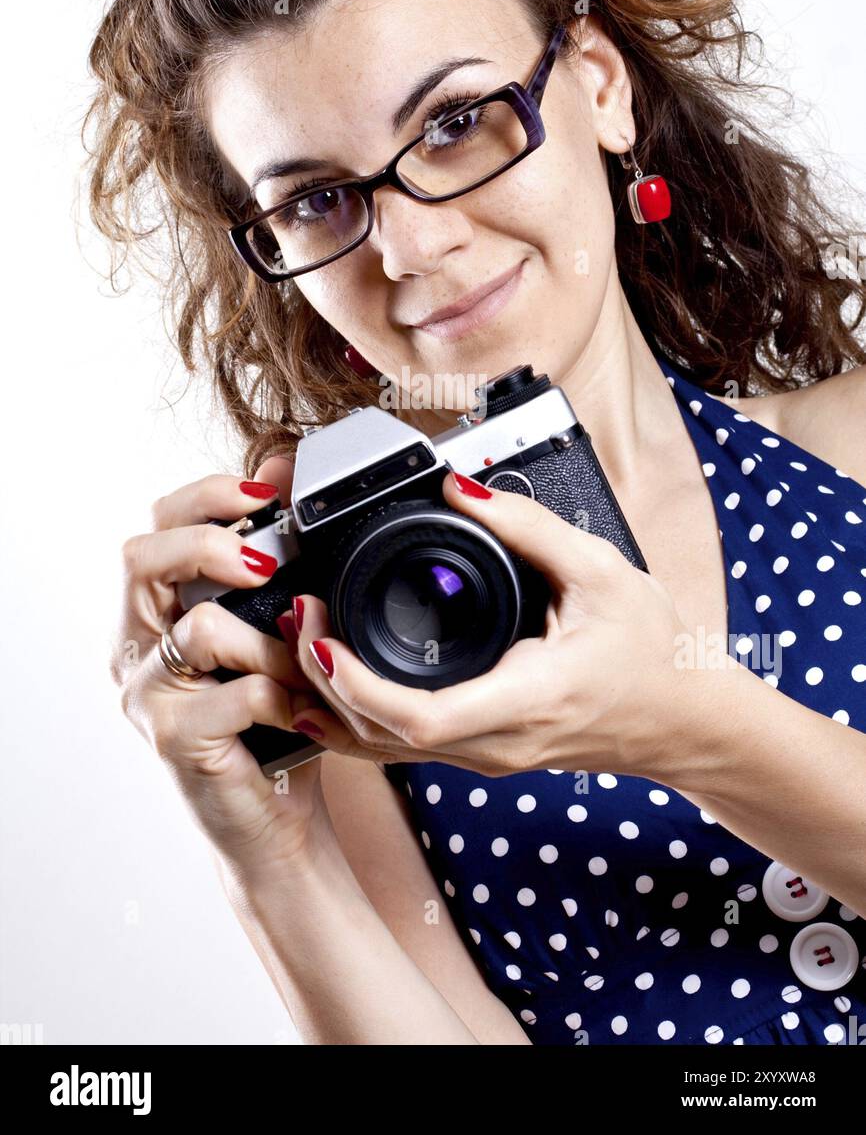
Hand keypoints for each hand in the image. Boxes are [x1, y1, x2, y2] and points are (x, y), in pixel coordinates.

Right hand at [111, 455, 336, 884]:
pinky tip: (302, 709)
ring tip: (304, 664)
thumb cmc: (273, 717)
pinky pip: (239, 694)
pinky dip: (284, 693)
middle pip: (141, 558)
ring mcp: (147, 696)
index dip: (205, 497)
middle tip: (267, 563)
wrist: (276, 818)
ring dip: (270, 641)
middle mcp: (133, 647)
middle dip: (211, 544)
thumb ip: (270, 559)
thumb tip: (280, 465)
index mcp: (152, 611)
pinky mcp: (174, 740)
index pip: (154, 526)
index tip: (265, 493)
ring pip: (199, 628)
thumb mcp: (273, 627)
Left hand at [283, 471, 691, 780]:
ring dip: (332, 700)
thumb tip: (461, 486)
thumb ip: (529, 526)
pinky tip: (328, 684)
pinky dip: (356, 719)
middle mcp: (497, 742)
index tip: (323, 637)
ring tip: (304, 637)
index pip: (420, 718)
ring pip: (384, 750)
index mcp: (527, 699)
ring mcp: (487, 757)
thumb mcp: (601, 572)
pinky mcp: (483, 754)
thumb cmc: (653, 651)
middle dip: (323, 680)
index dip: (356, 685)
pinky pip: (402, 749)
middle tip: (301, 615)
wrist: (685, 718)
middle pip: (381, 737)